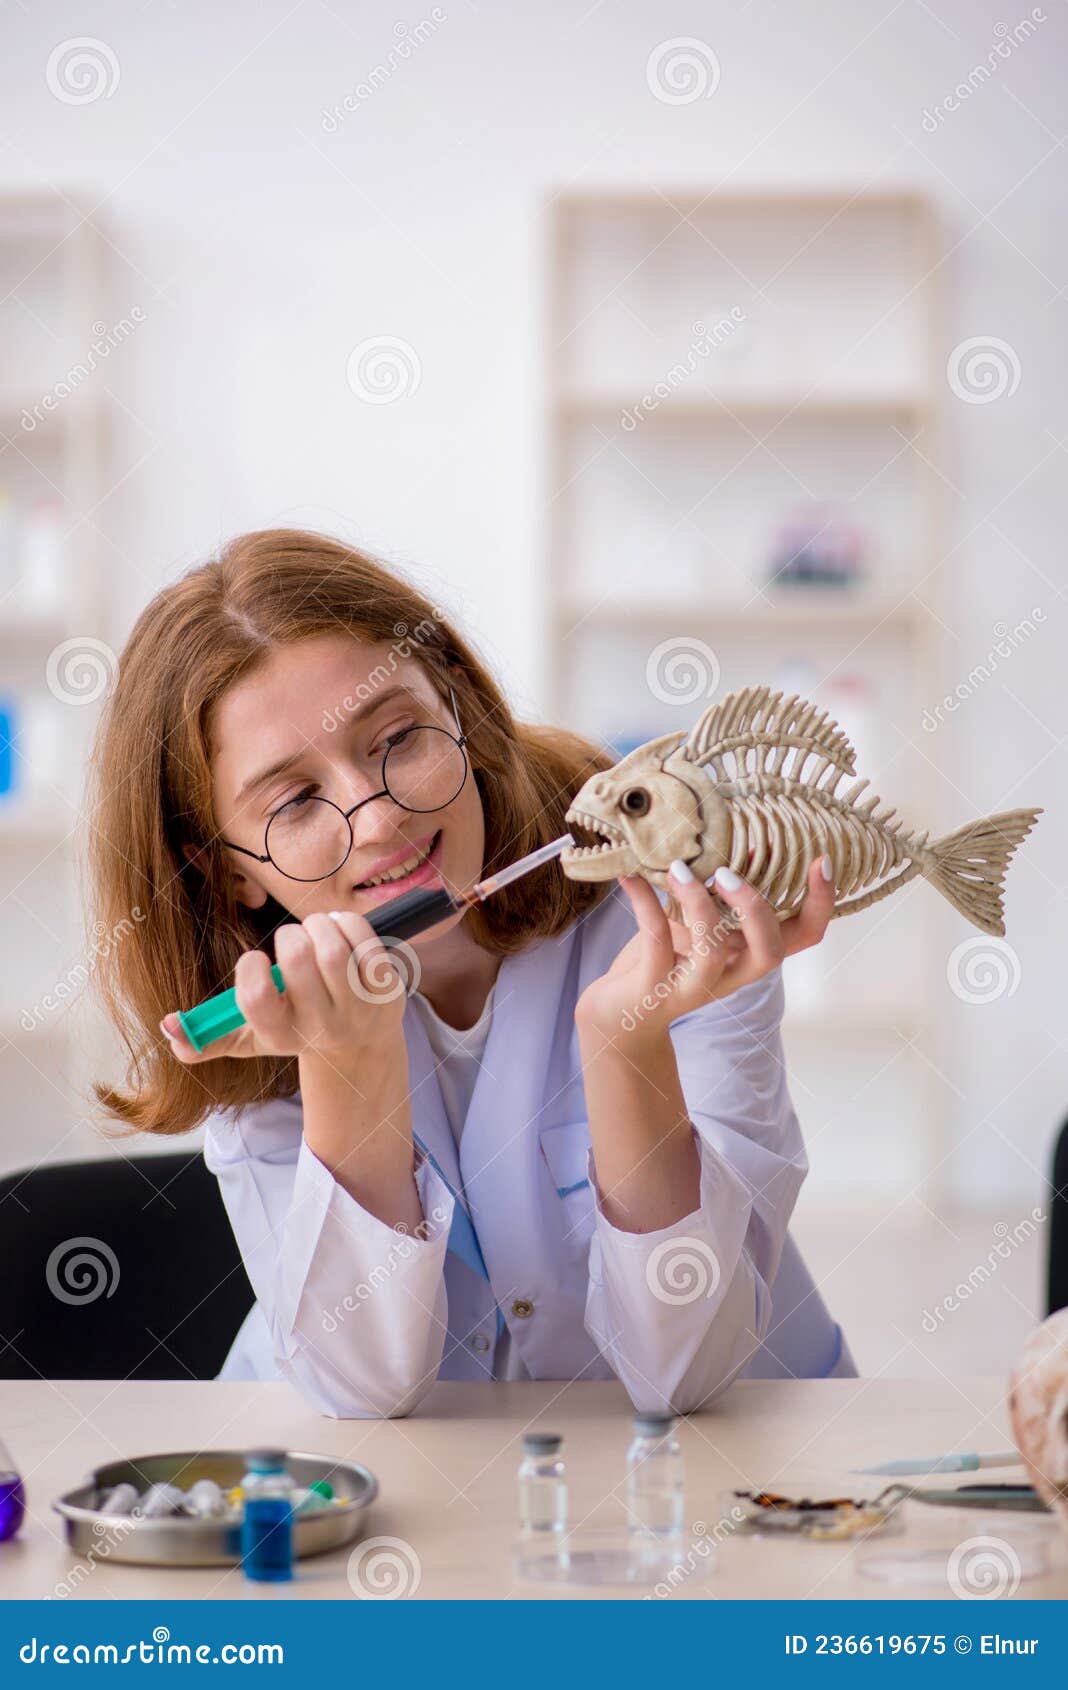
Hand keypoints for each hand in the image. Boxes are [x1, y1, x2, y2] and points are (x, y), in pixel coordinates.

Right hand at [158, 911, 409, 1066]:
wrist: (361, 1044)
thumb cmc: (298, 1026)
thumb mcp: (254, 1037)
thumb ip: (209, 1035)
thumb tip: (168, 1026)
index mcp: (281, 1033)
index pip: (257, 1001)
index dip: (251, 970)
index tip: (255, 959)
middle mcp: (320, 1026)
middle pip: (298, 964)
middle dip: (290, 936)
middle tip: (291, 938)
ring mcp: (357, 1009)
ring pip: (332, 949)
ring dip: (318, 924)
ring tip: (315, 928)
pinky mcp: (385, 990)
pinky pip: (366, 943)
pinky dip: (349, 923)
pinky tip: (341, 927)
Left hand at [575, 857, 834, 1045]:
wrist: (621, 1019)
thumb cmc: (666, 959)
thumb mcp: (699, 924)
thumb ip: (725, 892)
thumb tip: (751, 841)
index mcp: (750, 955)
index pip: (806, 937)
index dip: (821, 903)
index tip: (820, 859)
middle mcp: (731, 976)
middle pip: (769, 952)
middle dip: (755, 907)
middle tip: (725, 873)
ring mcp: (692, 987)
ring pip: (711, 953)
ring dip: (697, 905)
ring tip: (678, 869)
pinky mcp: (653, 989)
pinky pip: (655, 944)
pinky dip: (644, 905)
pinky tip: (629, 878)